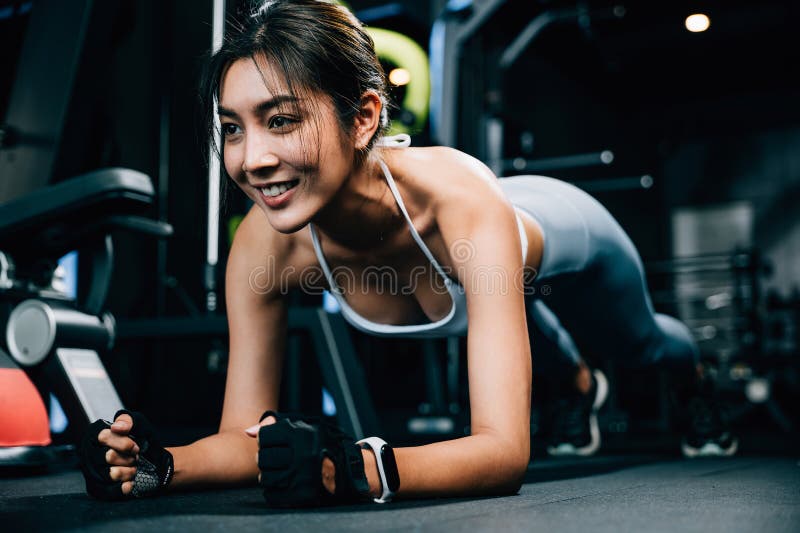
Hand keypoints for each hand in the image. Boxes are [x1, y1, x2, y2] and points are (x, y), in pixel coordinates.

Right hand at [79, 410, 173, 499]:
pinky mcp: (95, 488)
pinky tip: (130, 482)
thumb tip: (117, 427)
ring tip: (133, 468)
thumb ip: (130, 421)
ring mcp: (89, 471)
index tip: (136, 447)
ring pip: (111, 474)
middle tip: (135, 458)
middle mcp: (88, 452)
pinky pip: (109, 491)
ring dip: (129, 471)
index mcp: (95, 433)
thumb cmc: (140, 440)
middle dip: (129, 458)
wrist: (149, 461)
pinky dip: (125, 487)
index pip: (104, 437)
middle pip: (108, 456)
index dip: (124, 443)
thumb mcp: (140, 425)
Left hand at [245, 411, 369, 506]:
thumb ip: (275, 426)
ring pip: (264, 477)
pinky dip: (274, 491)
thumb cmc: (320, 445)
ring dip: (270, 475)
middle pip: (262, 457)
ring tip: (281, 471)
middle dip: (267, 459)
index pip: (264, 436)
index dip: (267, 440)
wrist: (346, 469)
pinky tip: (285, 484)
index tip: (276, 443)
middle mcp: (301, 454)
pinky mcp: (301, 495)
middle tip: (277, 460)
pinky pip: (271, 495)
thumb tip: (248, 432)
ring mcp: (301, 476)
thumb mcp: (304, 427)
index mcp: (301, 434)